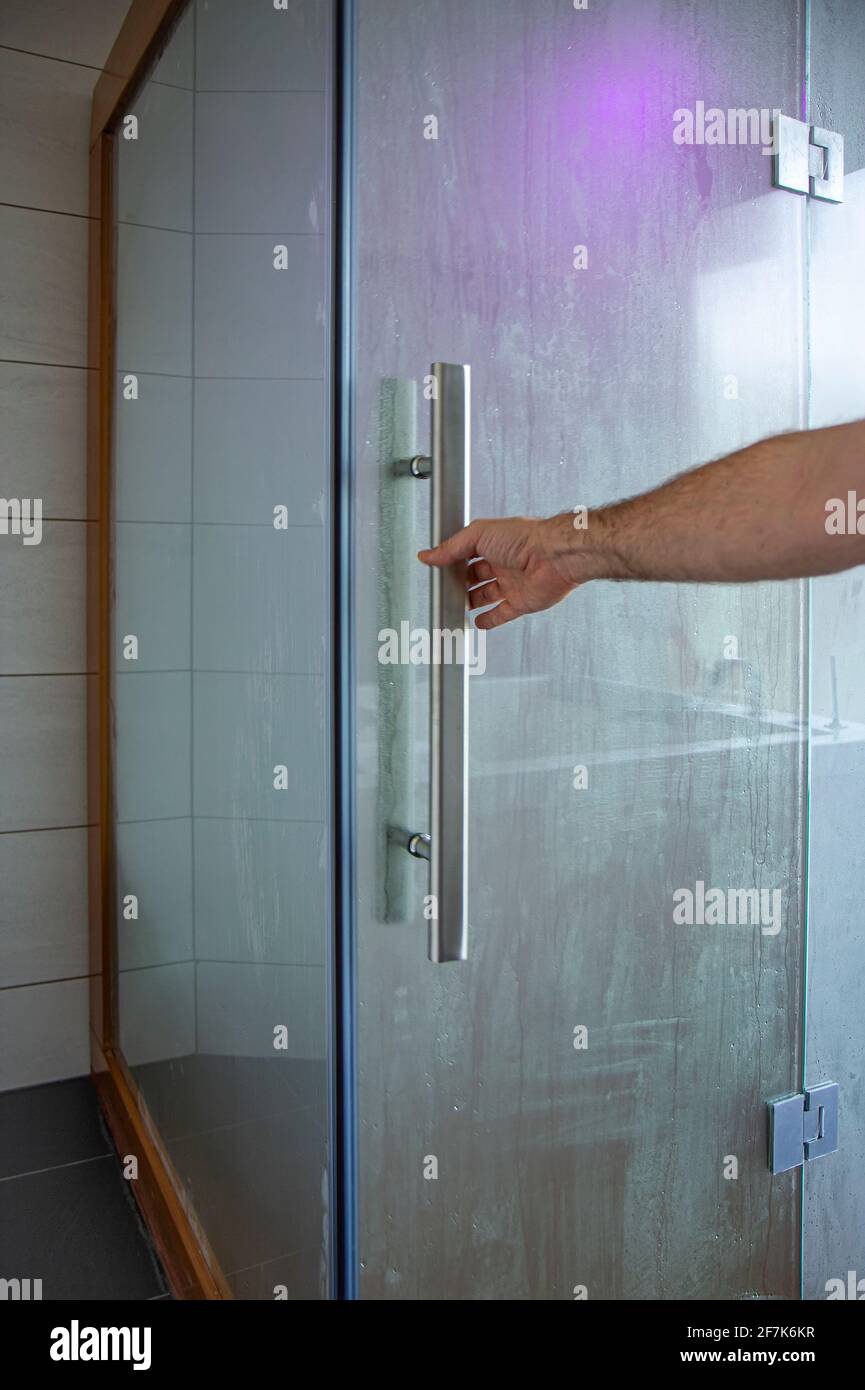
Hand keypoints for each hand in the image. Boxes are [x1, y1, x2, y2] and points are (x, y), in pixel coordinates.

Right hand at [418, 515, 588, 628]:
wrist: (554, 557)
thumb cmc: (525, 538)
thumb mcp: (478, 534)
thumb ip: (452, 547)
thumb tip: (429, 555)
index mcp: (493, 543)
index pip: (467, 553)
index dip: (453, 560)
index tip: (438, 567)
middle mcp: (503, 562)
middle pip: (476, 575)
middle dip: (460, 582)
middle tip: (446, 589)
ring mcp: (513, 583)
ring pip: (488, 595)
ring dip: (473, 601)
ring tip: (458, 606)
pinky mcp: (522, 602)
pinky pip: (503, 613)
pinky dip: (490, 619)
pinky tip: (479, 621)